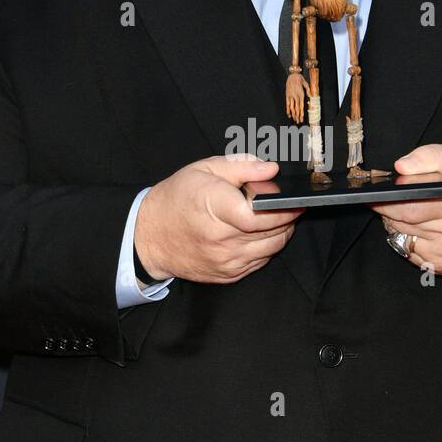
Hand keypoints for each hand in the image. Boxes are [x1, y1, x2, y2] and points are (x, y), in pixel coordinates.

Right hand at [134, 156, 302, 283]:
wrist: (150, 236)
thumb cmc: (177, 198)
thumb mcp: (205, 170)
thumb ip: (242, 167)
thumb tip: (272, 170)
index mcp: (215, 208)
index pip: (260, 215)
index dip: (283, 208)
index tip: (292, 199)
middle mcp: (221, 239)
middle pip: (272, 232)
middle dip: (288, 217)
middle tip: (289, 204)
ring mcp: (225, 261)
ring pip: (271, 248)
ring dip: (282, 232)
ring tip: (278, 217)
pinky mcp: (228, 274)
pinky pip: (260, 261)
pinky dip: (267, 247)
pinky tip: (260, 233)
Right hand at [285, 70, 309, 122]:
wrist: (292, 75)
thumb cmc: (300, 79)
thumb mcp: (306, 84)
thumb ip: (308, 90)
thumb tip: (311, 97)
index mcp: (301, 94)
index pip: (301, 105)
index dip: (301, 112)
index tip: (302, 118)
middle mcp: (295, 96)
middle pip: (296, 108)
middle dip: (297, 115)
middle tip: (298, 122)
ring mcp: (291, 96)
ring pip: (292, 107)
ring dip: (293, 114)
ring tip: (294, 120)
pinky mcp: (287, 95)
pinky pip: (287, 103)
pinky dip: (288, 109)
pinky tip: (289, 114)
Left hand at [370, 143, 441, 273]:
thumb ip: (430, 157)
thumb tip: (400, 167)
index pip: (410, 206)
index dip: (388, 199)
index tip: (379, 192)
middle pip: (402, 223)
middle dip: (389, 209)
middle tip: (391, 199)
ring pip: (402, 238)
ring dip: (398, 224)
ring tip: (412, 211)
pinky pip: (411, 253)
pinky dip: (409, 239)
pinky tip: (423, 228)